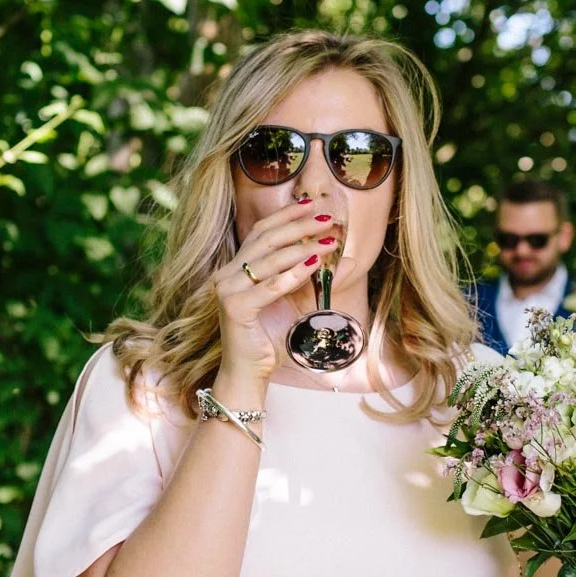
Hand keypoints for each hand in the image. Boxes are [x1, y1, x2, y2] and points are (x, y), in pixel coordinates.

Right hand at [212, 198, 332, 385]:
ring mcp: (227, 290)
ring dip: (302, 247)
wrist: (250, 372)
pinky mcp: (234, 308)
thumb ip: (313, 279)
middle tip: (327, 218)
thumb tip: (348, 260)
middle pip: (265, 240)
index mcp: (237, 268)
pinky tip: (313, 264)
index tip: (311, 204)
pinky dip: (292, 275)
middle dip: (298, 226)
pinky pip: (268, 287)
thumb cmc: (271, 337)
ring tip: (329, 240)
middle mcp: (227, 274)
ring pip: (269, 260)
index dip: (285, 216)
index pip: (261, 232)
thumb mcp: (297, 302)